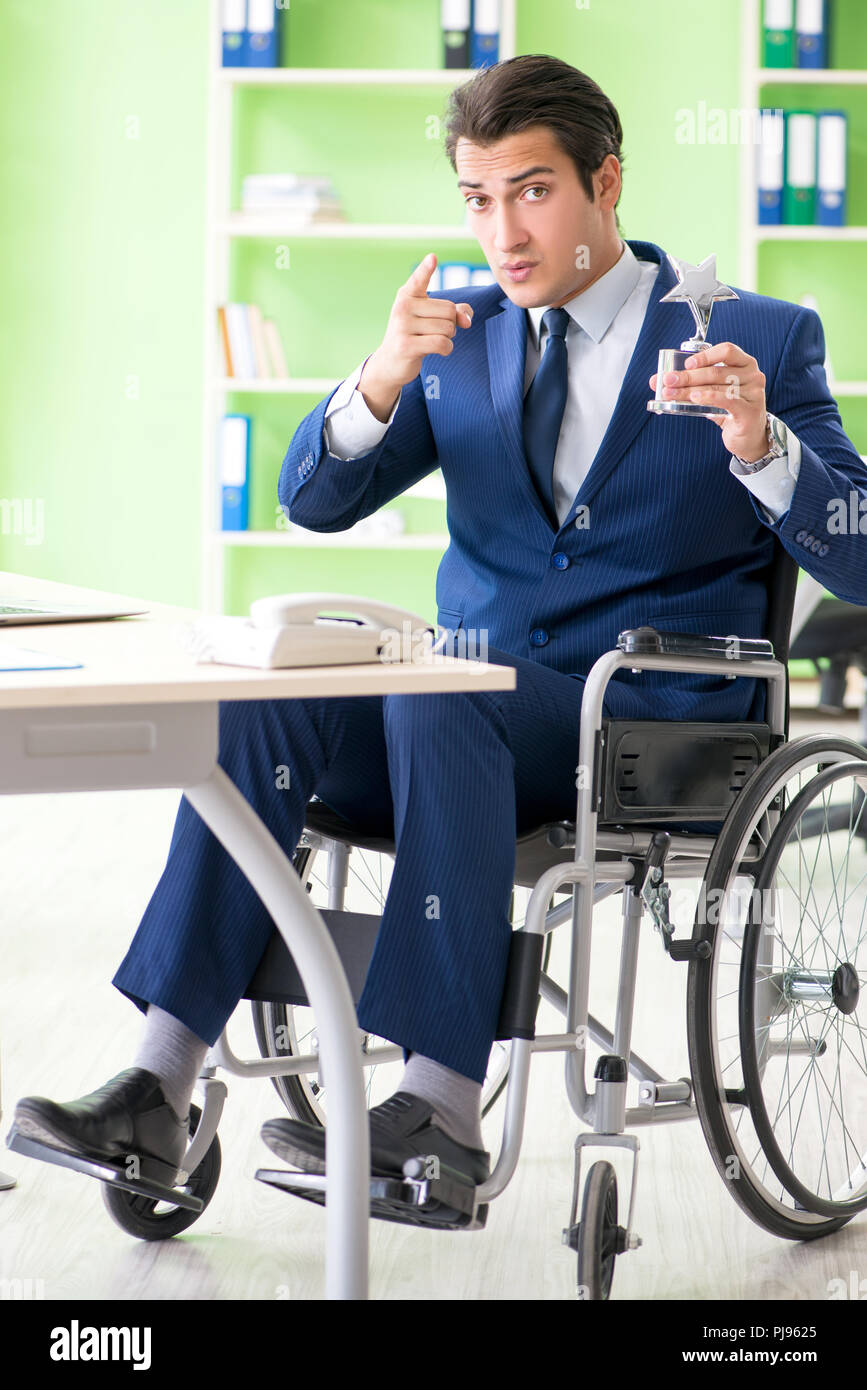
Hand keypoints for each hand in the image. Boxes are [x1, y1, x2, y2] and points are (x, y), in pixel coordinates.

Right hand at [359, 252, 473, 420]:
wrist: (390, 362)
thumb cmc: (415, 335)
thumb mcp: (432, 318)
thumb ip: (455, 312)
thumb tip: (467, 320)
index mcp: (407, 295)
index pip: (418, 279)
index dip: (426, 269)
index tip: (433, 257)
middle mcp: (403, 307)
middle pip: (449, 310)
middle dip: (451, 324)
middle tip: (434, 331)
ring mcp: (403, 326)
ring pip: (448, 328)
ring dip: (448, 338)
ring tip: (432, 340)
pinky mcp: (407, 345)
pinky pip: (442, 343)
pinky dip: (446, 349)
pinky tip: (437, 350)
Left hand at [650, 341, 769, 460]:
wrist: (748, 436)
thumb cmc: (730, 410)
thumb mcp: (712, 393)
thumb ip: (690, 385)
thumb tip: (657, 381)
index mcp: (745, 364)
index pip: (726, 351)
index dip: (705, 355)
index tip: (687, 364)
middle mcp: (752, 375)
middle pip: (716, 371)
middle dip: (688, 376)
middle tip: (668, 381)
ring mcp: (753, 393)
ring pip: (716, 387)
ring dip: (690, 390)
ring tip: (671, 393)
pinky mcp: (749, 411)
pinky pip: (727, 400)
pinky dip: (709, 397)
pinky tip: (695, 398)